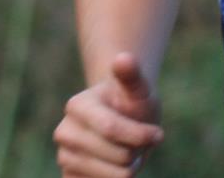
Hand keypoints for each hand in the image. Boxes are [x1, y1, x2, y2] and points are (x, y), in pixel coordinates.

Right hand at [54, 52, 163, 176]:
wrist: (120, 122)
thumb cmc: (131, 104)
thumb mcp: (138, 89)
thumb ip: (132, 75)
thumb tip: (123, 57)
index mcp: (77, 106)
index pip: (112, 128)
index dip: (141, 134)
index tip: (158, 134)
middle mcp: (64, 133)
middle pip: (117, 155)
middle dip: (137, 150)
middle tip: (136, 140)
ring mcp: (64, 158)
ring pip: (115, 176)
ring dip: (130, 167)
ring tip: (126, 151)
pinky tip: (115, 165)